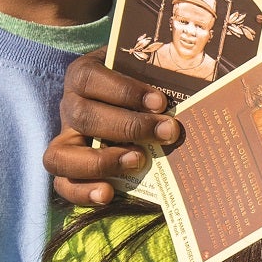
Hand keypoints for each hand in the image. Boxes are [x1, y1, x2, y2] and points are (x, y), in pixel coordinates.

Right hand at [46, 51, 178, 205]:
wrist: (129, 100)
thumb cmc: (142, 81)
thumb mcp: (148, 68)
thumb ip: (162, 70)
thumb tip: (200, 75)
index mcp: (83, 75)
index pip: (91, 79)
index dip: (125, 91)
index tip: (161, 102)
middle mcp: (69, 106)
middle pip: (85, 116)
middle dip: (129, 126)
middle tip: (167, 132)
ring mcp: (66, 138)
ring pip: (62, 154)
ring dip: (101, 161)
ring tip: (138, 161)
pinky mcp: (69, 166)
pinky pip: (63, 183)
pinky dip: (82, 192)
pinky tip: (109, 193)